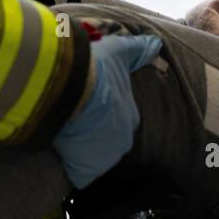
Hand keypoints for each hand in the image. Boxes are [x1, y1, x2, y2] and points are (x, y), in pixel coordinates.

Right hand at [53, 32, 162, 188]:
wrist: (73, 90)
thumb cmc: (97, 70)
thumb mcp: (119, 52)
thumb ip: (137, 49)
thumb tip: (156, 44)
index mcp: (130, 116)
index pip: (119, 121)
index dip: (102, 115)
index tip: (86, 107)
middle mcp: (122, 140)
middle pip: (107, 142)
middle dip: (93, 135)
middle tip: (73, 121)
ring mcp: (105, 157)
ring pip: (94, 158)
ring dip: (81, 151)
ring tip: (64, 136)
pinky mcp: (86, 169)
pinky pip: (80, 174)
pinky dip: (71, 167)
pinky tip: (61, 154)